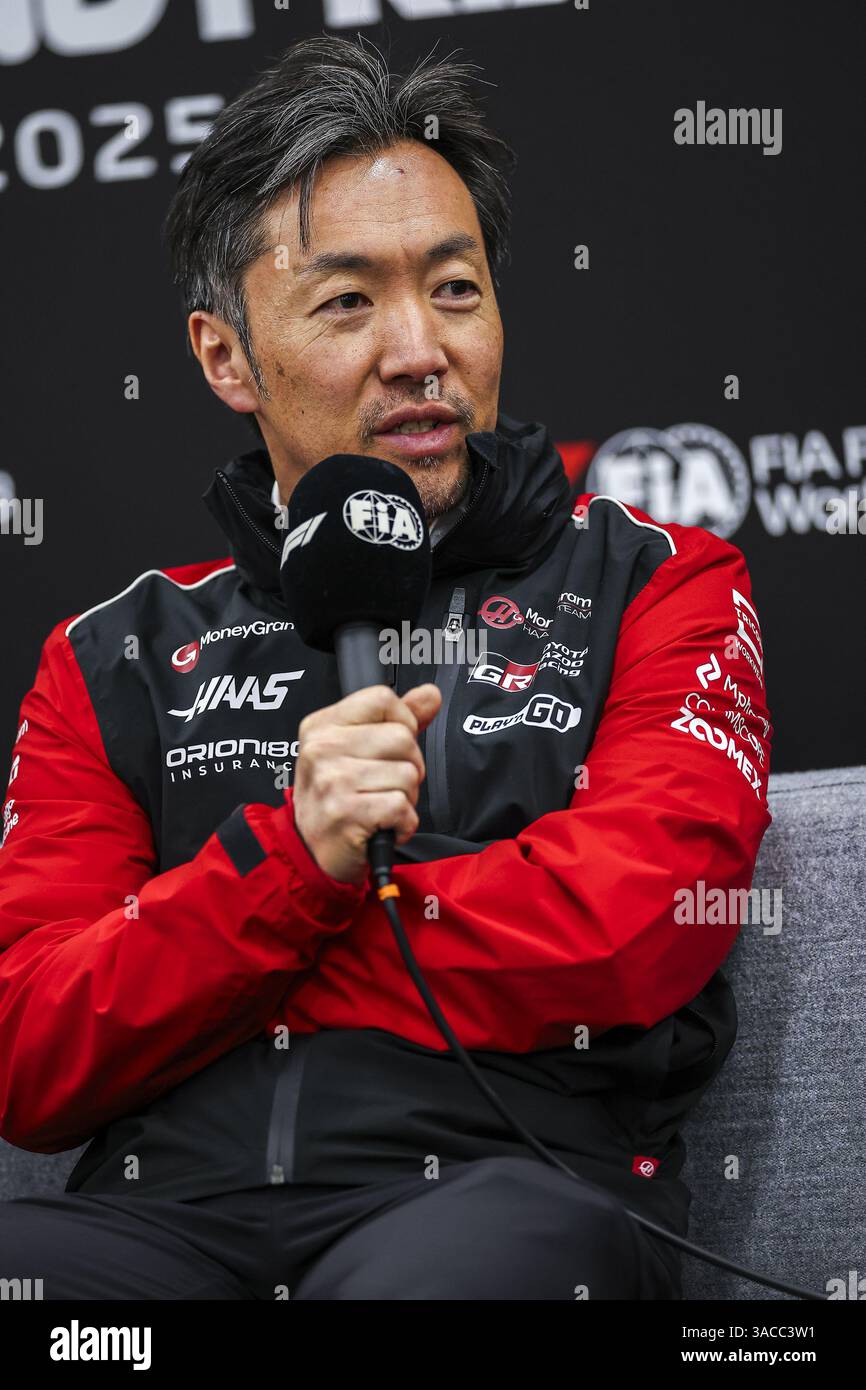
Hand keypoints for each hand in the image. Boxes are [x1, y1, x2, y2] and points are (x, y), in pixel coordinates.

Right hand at [293, 683, 441, 885]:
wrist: (310, 852)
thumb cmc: (337, 799)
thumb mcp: (356, 750)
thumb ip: (396, 719)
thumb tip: (430, 694)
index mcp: (322, 726)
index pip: (382, 698)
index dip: (402, 722)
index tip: (390, 748)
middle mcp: (322, 749)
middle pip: (403, 737)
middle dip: (408, 767)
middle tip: (384, 786)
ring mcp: (333, 781)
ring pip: (408, 774)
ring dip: (406, 798)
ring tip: (379, 806)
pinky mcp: (347, 813)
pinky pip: (402, 806)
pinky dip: (403, 823)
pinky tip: (382, 826)